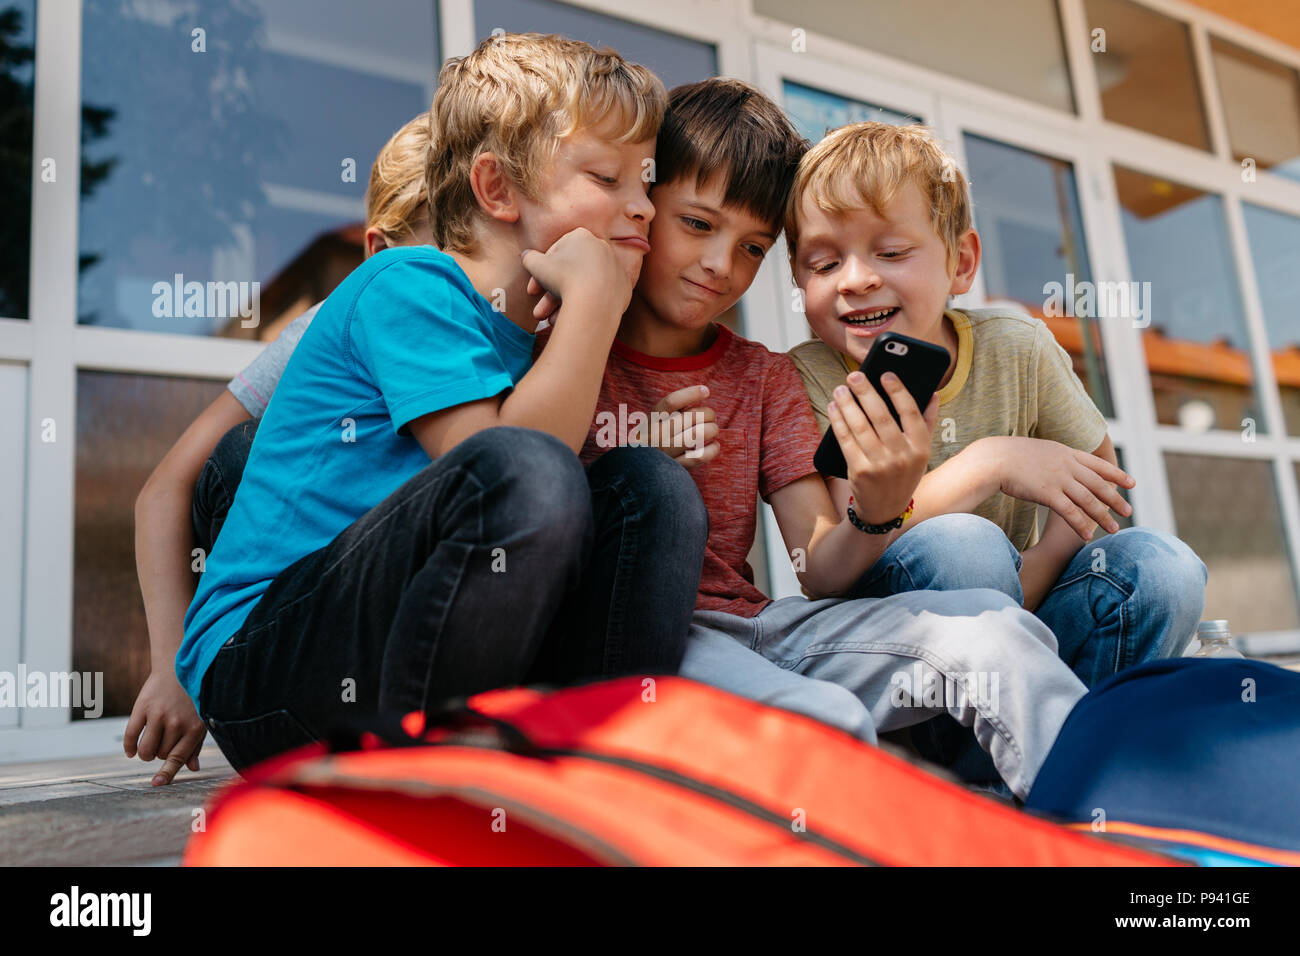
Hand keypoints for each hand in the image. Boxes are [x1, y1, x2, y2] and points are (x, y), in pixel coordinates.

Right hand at [124, 670, 206, 785]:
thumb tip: (193, 769)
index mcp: (195, 727)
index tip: (156, 783)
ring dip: (145, 753)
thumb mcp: (200, 719)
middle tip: (164, 743)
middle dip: (160, 754)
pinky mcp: (142, 707)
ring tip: (149, 747)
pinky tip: (131, 751)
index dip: (167, 773)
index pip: (179, 757)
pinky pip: (130, 735)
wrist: (177, 667)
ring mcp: (158, 715)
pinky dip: (129, 746)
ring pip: (146, 750)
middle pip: (161, 754)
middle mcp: (177, 723)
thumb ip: (196, 744)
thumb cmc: (192, 697)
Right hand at [521, 227, 642, 323]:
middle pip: (570, 273)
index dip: (540, 275)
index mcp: (581, 236)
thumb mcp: (536, 265)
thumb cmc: (563, 278)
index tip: (532, 291)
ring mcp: (615, 267)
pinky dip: (586, 307)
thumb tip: (526, 256)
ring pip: (584, 287)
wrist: (595, 300)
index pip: (555, 255)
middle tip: (539, 312)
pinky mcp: (624, 286)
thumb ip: (529, 258)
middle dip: (551, 294)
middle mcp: (601, 247)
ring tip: (551, 321)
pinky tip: (574, 318)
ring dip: (565, 304)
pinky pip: (599, 297)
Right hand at [639, 385, 719, 469]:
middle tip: (711, 416)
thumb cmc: (654, 438)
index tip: (706, 391)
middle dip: (708, 413)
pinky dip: (713, 449)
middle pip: (691, 417)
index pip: (672, 401)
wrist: (639, 469)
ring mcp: (666, 452)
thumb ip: (674, 407)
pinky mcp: (676, 467)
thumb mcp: (656, 421)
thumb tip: (704, 392)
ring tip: (713, 430)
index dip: (692, 393)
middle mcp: (657, 435)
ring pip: (698, 434)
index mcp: (651, 420)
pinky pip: (700, 456)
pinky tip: (714, 445)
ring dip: (712, 429)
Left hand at [827, 371, 937, 523]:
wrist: (885, 509)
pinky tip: (834, 408)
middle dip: (865, 392)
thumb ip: (927, 423)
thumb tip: (933, 393)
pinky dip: (838, 421)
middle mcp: (902, 456)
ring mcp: (880, 465)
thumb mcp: (921, 453)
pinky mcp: (860, 471)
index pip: (910, 412)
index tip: (885, 374)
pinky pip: (846, 439)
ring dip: (848, 404)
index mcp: (921, 448)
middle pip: (881, 416)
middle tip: (854, 375)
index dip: (898, 390)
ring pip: (860, 426)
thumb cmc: (903, 473)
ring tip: (840, 389)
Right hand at [978, 436, 1133, 540]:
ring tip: (1114, 529)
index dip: (1116, 475)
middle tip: (1128, 511)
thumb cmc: (1008, 455)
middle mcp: (1067, 465)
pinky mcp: (1048, 494)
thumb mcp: (1037, 450)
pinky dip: (1081, 525)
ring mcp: (1059, 479)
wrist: (994, 458)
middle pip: (1098, 484)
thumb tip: (1057, 463)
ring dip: (1103, 516)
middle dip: (1115, 499)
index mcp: (1066, 453)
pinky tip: (1088, 535)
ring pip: (1089, 500)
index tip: (1131, 483)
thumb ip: (1052, 458)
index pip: (1098, 465)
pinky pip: (1070, 512)